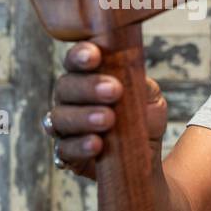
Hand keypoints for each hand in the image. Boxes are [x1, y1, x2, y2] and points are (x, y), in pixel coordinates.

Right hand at [45, 41, 167, 180]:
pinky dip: (79, 147)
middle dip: (88, 87)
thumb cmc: (142, 118)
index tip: (95, 56)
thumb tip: (134, 75)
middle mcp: (69, 99)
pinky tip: (96, 144)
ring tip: (108, 120)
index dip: (80, 55)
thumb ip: (141, 84)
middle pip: (64, 87)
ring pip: (59, 117)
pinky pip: (63, 149)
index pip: (75, 61)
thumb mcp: (150, 98)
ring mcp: (64, 127)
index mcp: (85, 77)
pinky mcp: (65, 154)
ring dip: (84, 117)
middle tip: (114, 91)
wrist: (145, 155)